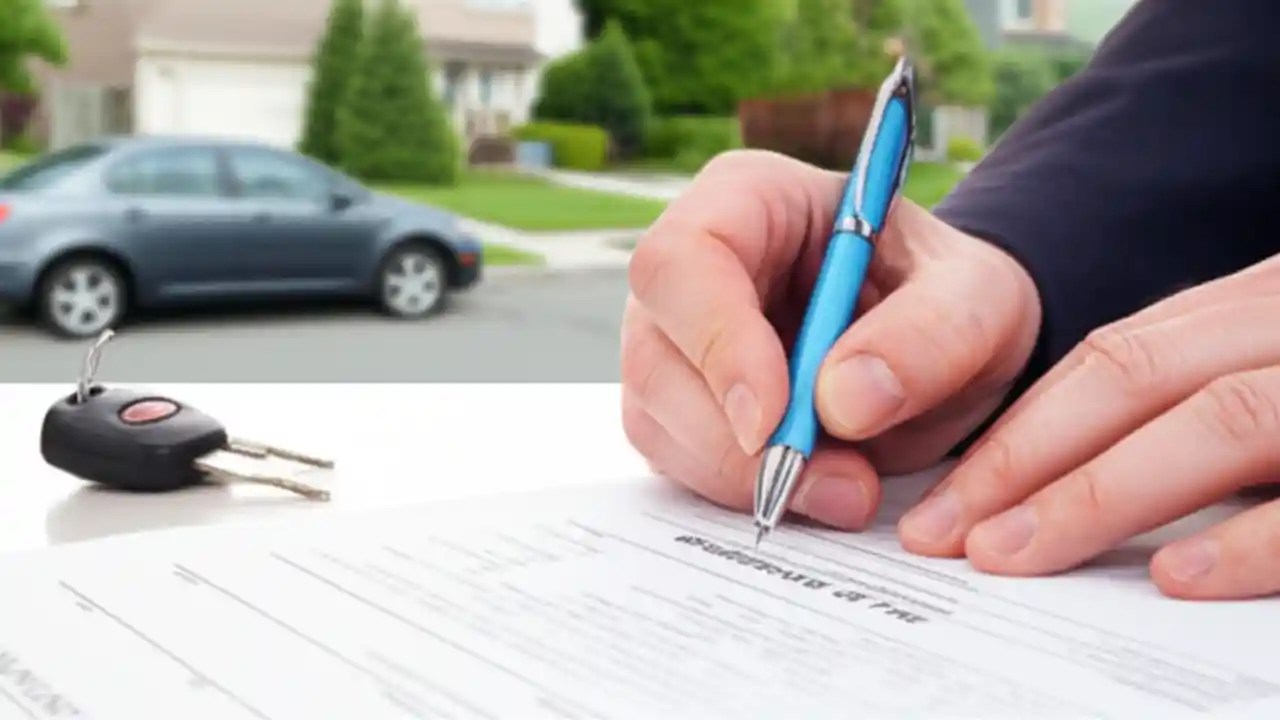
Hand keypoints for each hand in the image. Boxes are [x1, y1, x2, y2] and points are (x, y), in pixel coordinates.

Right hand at [620, 150, 1040, 529]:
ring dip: (746, 477)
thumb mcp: (980, 299)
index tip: (774, 418)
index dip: (715, 340)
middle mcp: (691, 271)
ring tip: (851, 490)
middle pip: (654, 354)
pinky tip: (819, 490)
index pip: (682, 260)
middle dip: (736, 439)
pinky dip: (745, 494)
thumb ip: (930, 334)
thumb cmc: (952, 299)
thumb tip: (841, 401)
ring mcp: (675, 344)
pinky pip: (680, 465)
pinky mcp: (682, 412)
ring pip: (657, 420)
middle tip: (841, 484)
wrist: (949, 352)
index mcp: (749, 201)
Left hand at [899, 253, 1279, 599]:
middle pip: (1136, 377)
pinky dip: (1245, 540)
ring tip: (1005, 554)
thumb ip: (1193, 415)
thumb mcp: (1271, 380)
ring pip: (1217, 421)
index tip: (944, 500)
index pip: (1114, 359)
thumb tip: (1055, 493)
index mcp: (1255, 311)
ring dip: (1098, 493)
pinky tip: (1173, 577)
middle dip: (1020, 459)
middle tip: (936, 534)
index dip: (1018, 430)